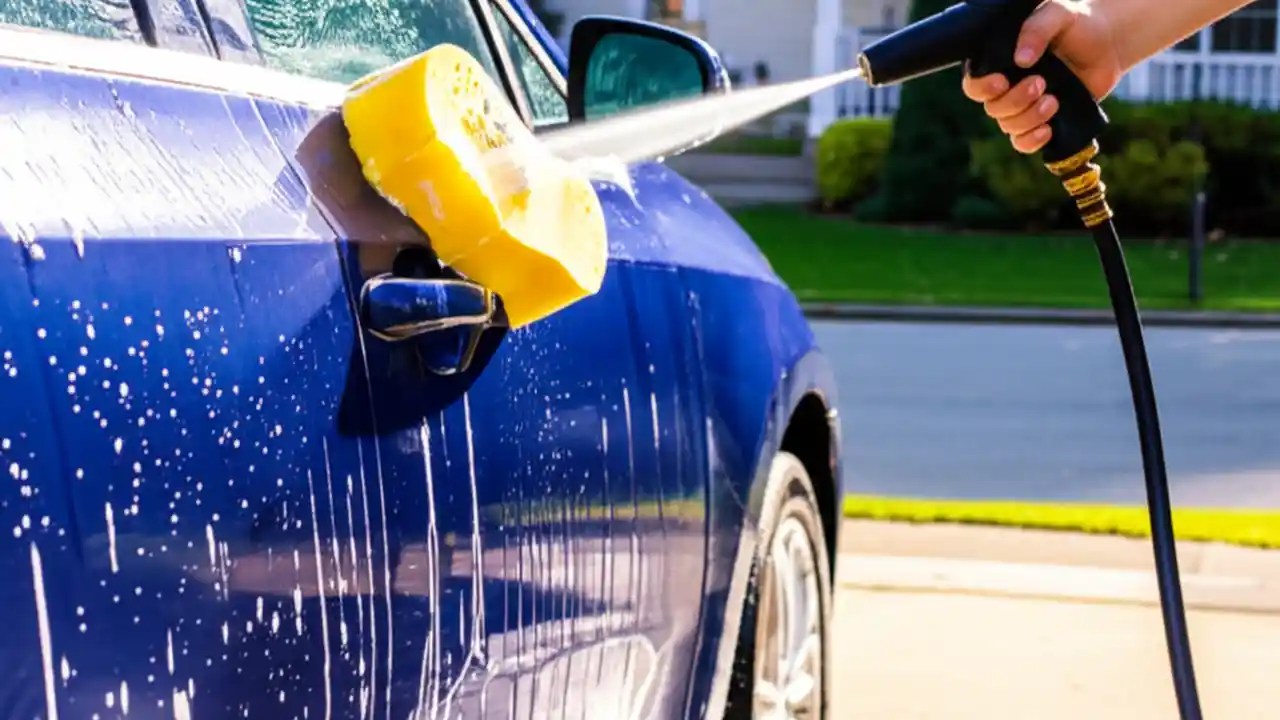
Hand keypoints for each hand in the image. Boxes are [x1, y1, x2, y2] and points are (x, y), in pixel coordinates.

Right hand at [962, 0, 1123, 153]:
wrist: (1108, 43)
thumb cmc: (1078, 24)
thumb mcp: (1058, 15)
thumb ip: (1037, 30)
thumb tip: (1021, 60)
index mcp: (1000, 62)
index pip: (974, 84)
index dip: (982, 88)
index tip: (1001, 82)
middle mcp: (1007, 87)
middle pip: (993, 109)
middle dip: (1015, 101)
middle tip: (1041, 83)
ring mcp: (1024, 107)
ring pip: (1009, 126)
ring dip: (1029, 118)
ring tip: (1054, 101)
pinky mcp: (1043, 121)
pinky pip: (1023, 143)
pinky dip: (1032, 141)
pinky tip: (1048, 130)